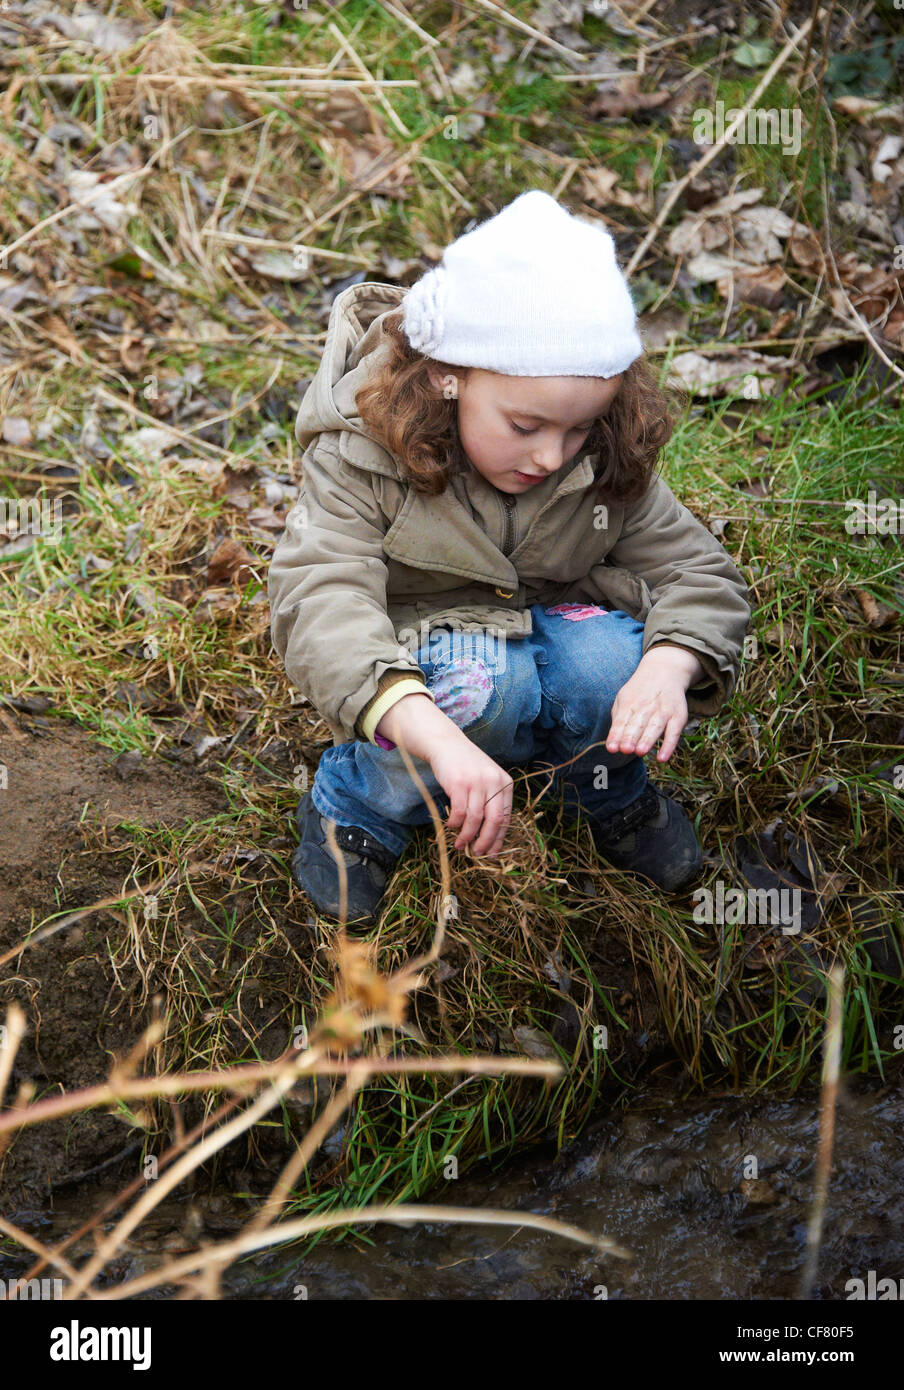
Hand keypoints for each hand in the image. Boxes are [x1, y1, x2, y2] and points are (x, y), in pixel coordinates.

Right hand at [428, 737, 513, 857]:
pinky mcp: (459, 783)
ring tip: (460, 844)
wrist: (446, 744)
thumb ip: (491, 800)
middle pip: (494, 820)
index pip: (506, 816)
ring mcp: (477, 782)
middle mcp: (494, 782)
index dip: (499, 838)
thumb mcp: (486, 778)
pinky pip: (460, 812)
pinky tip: (451, 826)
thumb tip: (490, 834)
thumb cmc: (466, 765)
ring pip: (475, 819)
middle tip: (478, 853)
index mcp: (505, 782)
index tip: (492, 852)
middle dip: (486, 841)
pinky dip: (455, 823)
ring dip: (467, 836)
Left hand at [605, 648, 698, 762]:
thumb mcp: (624, 698)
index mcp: (630, 703)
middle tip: (625, 749)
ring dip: (647, 740)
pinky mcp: (678, 717)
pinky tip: (663, 758)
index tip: (612, 748)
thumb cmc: (640, 691)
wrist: (665, 670)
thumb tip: (613, 741)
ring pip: (655, 728)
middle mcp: (646, 707)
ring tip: (640, 752)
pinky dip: (669, 746)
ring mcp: (663, 711)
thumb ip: (618, 719)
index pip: (621, 721)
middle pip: (638, 724)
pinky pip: (674, 733)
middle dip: (631, 737)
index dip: (616, 735)